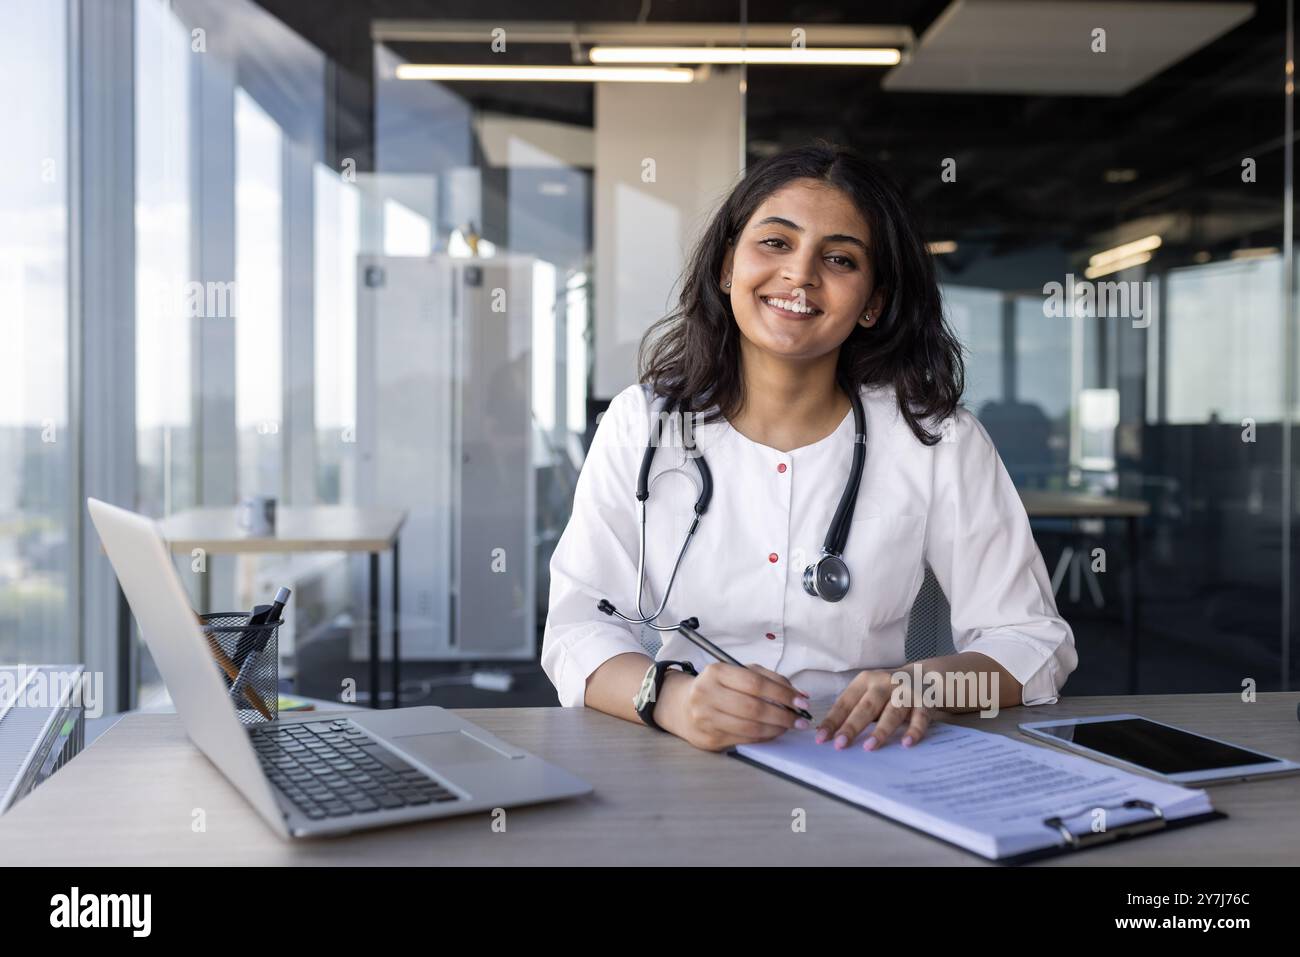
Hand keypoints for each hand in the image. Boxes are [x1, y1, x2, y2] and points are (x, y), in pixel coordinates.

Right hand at [661, 663, 811, 751]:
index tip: (801, 700)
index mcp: (715, 672)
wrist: (681, 706)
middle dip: (783, 715)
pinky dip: (764, 737)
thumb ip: (767, 679)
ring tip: (790, 726)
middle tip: (801, 719)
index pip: (755, 683)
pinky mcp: (708, 739)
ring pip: (750, 727)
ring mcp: (705, 719)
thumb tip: (798, 695)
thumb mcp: (737, 673)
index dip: (782, 693)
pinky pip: (744, 739)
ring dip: (776, 729)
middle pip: (754, 708)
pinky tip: (773, 733)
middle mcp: (706, 694)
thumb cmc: (717, 687)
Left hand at [815, 668, 932, 750]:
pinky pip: (920, 718)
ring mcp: (905, 692)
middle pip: (866, 707)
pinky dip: (914, 730)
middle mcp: (884, 684)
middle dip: (852, 726)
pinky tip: (906, 743)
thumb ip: (853, 709)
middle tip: (840, 744)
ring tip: (869, 747)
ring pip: (892, 712)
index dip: (833, 721)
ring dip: (880, 730)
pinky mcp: (924, 702)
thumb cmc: (887, 691)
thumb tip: (829, 735)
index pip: (845, 702)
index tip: (821, 738)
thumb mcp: (868, 692)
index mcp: (865, 681)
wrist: (924, 676)